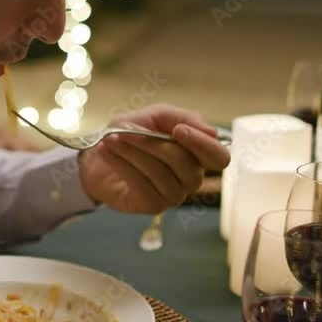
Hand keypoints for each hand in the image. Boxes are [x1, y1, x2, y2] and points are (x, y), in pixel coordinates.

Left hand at [78, 103, 230, 213]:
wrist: (102, 153)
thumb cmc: (134, 132)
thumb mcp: (156, 116)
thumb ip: (181, 118)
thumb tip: (211, 132)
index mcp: (199, 154)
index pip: (219, 157)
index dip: (202, 144)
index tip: (178, 130)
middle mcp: (192, 177)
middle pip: (185, 164)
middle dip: (153, 144)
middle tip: (126, 131)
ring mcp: (175, 194)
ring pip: (160, 172)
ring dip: (132, 152)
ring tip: (111, 140)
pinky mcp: (154, 205)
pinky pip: (142, 185)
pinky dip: (122, 164)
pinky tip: (108, 152)